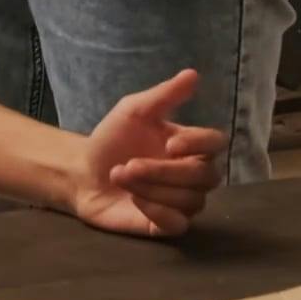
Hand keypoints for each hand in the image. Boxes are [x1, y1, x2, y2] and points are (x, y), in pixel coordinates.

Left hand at [69, 69, 223, 236]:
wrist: (83, 173)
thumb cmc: (111, 139)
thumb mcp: (133, 111)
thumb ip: (164, 95)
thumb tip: (193, 74)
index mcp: (190, 145)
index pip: (217, 143)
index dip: (199, 144)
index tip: (169, 143)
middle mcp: (193, 174)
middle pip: (206, 176)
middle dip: (165, 171)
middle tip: (129, 165)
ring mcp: (182, 201)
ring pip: (191, 200)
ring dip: (153, 188)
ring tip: (121, 177)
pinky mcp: (167, 226)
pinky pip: (179, 224)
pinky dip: (158, 211)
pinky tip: (135, 199)